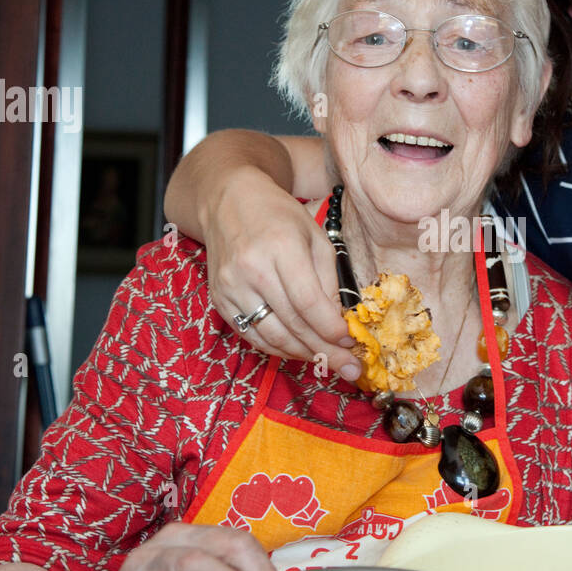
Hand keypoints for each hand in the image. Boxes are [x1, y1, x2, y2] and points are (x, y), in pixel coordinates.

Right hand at [204, 169, 359, 379]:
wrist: (228, 202)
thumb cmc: (279, 217)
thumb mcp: (316, 237)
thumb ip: (329, 280)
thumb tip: (341, 323)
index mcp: (281, 248)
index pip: (309, 303)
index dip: (332, 329)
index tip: (351, 342)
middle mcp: (251, 270)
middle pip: (293, 324)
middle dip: (325, 351)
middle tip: (349, 369)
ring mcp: (231, 287)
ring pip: (272, 337)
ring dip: (303, 355)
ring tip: (327, 362)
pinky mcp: (219, 300)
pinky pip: (251, 335)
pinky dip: (278, 348)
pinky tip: (299, 351)